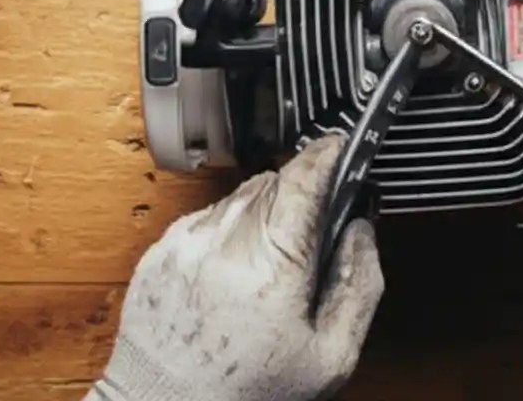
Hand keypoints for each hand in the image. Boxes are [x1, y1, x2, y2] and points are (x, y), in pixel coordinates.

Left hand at [87, 135, 383, 400]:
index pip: (302, 179)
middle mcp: (221, 245)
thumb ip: (360, 286)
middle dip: (302, 192)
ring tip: (276, 260)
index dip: (327, 154)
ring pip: (241, 194)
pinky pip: (208, 215)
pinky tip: (238, 272)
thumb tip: (362, 232)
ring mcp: (185, 245)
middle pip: (274, 181)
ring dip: (267, 210)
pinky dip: (231, 228)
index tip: (341, 146)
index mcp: (270, 269)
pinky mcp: (161, 250)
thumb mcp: (330, 357)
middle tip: (318, 227)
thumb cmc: (245, 394)